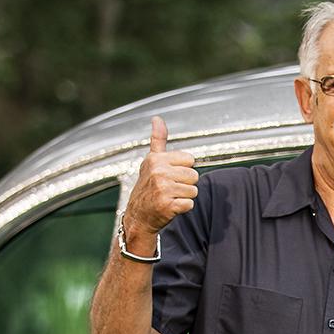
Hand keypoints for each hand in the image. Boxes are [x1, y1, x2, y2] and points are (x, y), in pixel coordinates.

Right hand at [125, 115, 198, 241]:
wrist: (138, 216)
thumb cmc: (149, 186)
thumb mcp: (151, 161)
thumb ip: (158, 140)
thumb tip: (157, 118)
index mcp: (156, 159)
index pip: (190, 159)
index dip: (184, 169)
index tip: (170, 175)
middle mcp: (158, 172)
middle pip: (194, 176)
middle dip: (186, 184)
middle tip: (170, 189)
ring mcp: (162, 189)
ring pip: (194, 191)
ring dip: (185, 196)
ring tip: (169, 197)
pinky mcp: (167, 205)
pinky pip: (190, 204)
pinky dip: (183, 208)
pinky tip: (170, 207)